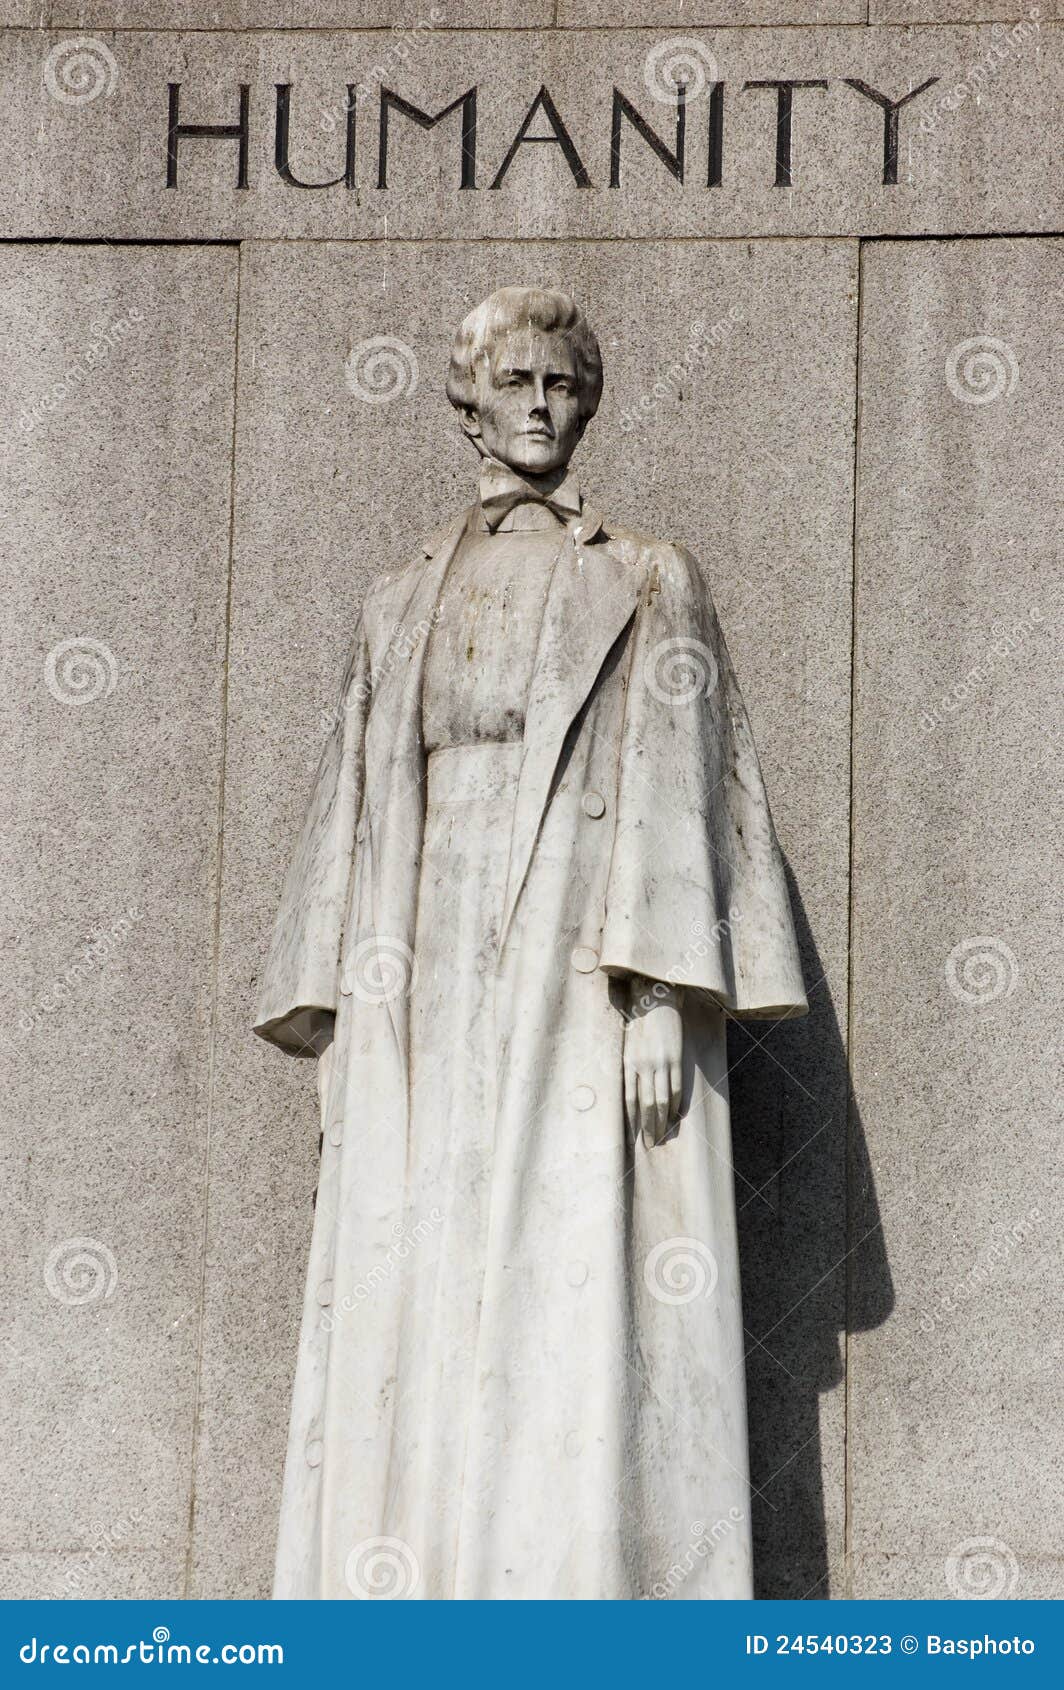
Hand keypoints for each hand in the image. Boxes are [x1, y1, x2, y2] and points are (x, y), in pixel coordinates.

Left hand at [624, 976, 683, 1147]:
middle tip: (651, 1144)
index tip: (634, 1137)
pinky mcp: (676, 1058)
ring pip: (662, 1100)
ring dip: (663, 1121)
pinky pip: (676, 1087)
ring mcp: (661, 1063)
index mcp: (628, 1064)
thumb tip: (631, 1096)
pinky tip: (675, 1115)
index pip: (630, 1101)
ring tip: (663, 1136)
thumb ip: (629, 1070)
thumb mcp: (627, 1047)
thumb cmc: (638, 1024)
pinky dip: (676, 1104)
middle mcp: (644, 1066)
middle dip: (649, 1127)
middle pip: (647, 1105)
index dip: (632, 1121)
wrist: (655, 1000)